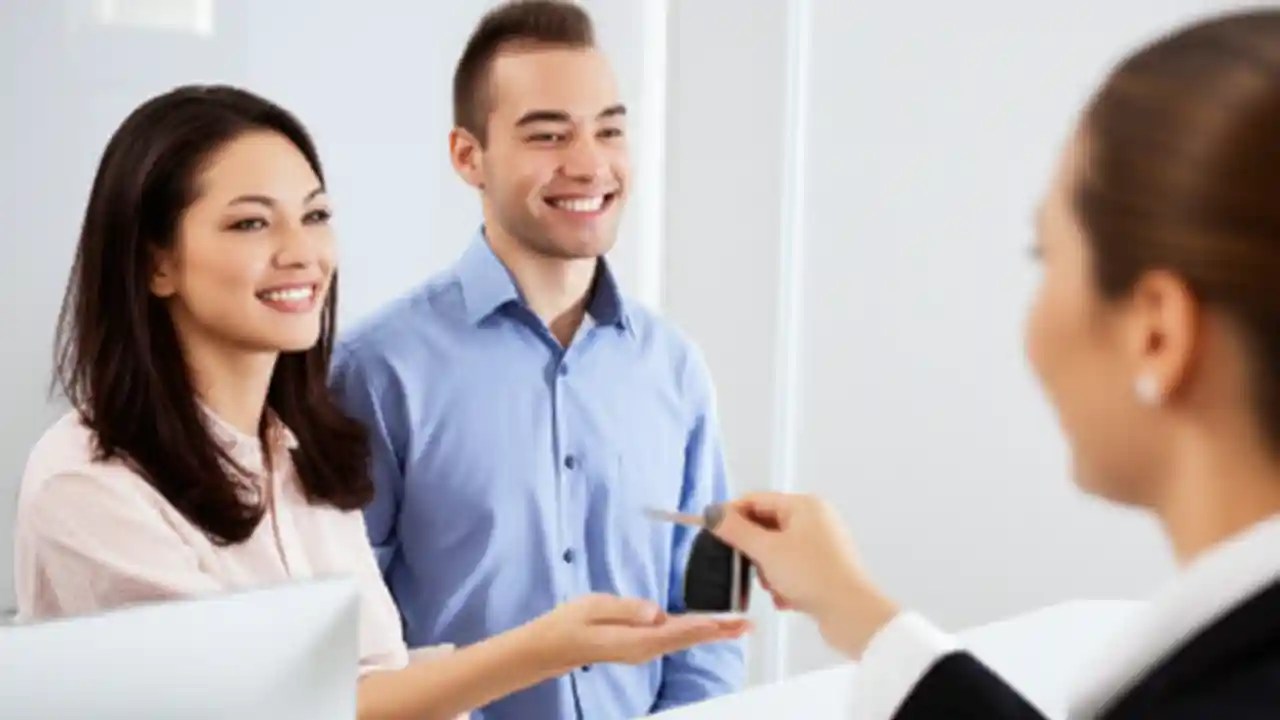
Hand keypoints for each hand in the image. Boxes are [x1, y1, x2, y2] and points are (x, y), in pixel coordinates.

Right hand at [530, 594, 749, 669]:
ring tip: (737, 624)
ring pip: (684, 638)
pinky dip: (695, 630)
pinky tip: (708, 626)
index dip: (702, 625)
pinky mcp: (641, 644)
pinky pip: (674, 637)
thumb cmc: (569, 624)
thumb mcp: (594, 608)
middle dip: (718, 630)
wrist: (552, 647)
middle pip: (688, 638)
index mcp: (635, 640)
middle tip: (746, 624)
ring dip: (711, 631)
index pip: (676, 631)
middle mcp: (644, 648)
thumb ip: (625, 609)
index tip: (725, 620)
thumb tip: (655, 611)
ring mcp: (644, 649)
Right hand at [711, 493, 898, 657]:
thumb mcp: (767, 551)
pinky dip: (783, 584)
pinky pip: (790, 570)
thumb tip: (713, 513)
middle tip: (747, 567)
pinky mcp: (822, 570)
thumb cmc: (814, 576)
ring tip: (775, 588)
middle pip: (765, 526)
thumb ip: (736, 530)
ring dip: (767, 572)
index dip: (731, 515)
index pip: (756, 499)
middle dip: (753, 551)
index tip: (713, 532)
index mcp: (804, 506)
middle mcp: (815, 520)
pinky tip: (786, 599)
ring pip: (775, 552)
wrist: (852, 615)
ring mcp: (820, 546)